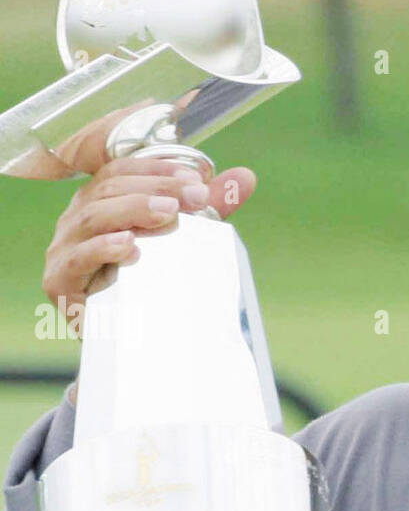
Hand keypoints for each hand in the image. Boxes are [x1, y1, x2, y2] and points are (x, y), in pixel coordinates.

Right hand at [46, 156, 256, 404]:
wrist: (127, 341)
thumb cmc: (150, 282)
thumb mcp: (185, 238)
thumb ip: (211, 208)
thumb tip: (246, 178)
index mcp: (101, 200)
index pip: (123, 170)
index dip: (158, 168)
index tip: (197, 178)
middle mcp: (78, 218)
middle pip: (111, 188)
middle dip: (157, 187)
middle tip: (196, 197)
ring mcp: (65, 247)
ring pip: (94, 217)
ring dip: (133, 210)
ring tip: (168, 212)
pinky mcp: (60, 280)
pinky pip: (79, 258)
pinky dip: (104, 249)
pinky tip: (129, 246)